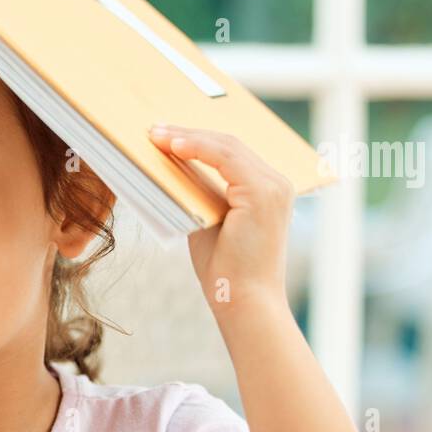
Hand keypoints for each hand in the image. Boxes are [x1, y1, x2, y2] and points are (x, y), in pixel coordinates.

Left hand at [148, 124, 293, 311]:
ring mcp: (273, 186)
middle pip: (229, 144)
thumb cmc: (225, 269)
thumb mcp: (207, 221)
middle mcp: (277, 183)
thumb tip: (172, 167)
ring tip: (156, 135)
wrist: (244, 301)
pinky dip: (197, 148)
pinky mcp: (263, 193)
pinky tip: (173, 146)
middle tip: (154, 129)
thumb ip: (199, 193)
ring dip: (187, 138)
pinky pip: (225, 158)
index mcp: (267, 189)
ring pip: (226, 146)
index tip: (165, 135)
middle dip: (188, 133)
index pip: (231, 152)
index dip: (197, 140)